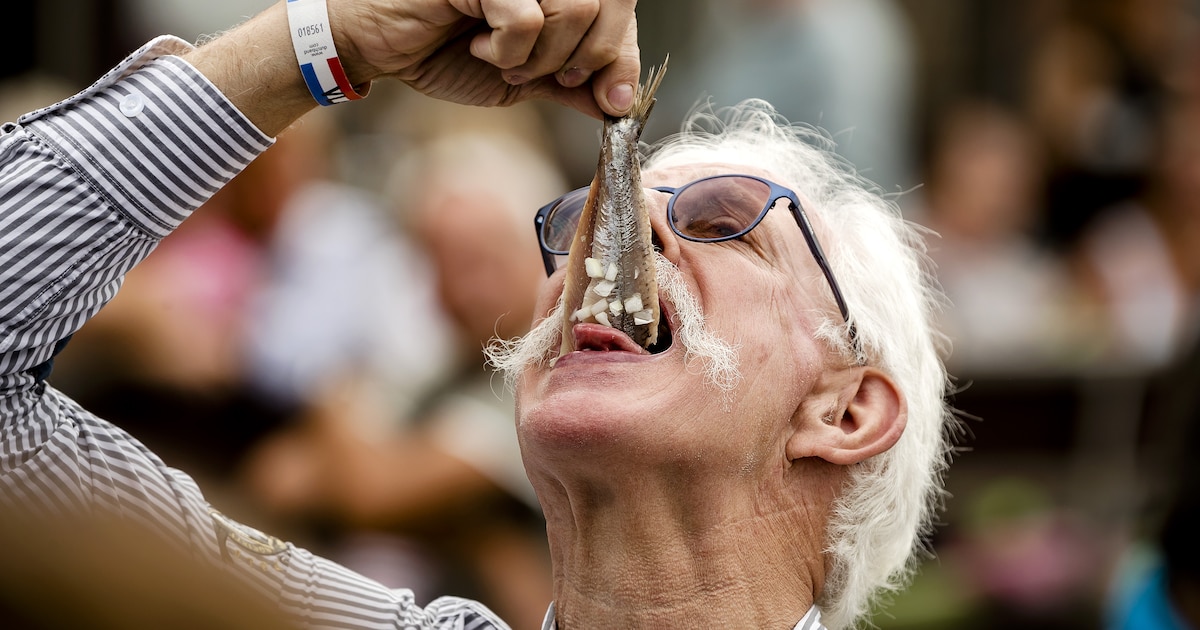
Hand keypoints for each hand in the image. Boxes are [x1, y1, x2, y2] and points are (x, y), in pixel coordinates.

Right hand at [330, 0, 639, 117]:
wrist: (378, 46)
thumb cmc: (442, 50)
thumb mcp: (522, 77)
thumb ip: (570, 83)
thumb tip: (619, 103)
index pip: (620, 6)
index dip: (623, 55)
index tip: (611, 100)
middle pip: (608, 4)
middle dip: (585, 59)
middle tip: (544, 75)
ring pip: (575, 9)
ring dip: (543, 57)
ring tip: (505, 60)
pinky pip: (527, 17)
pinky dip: (508, 49)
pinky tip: (478, 44)